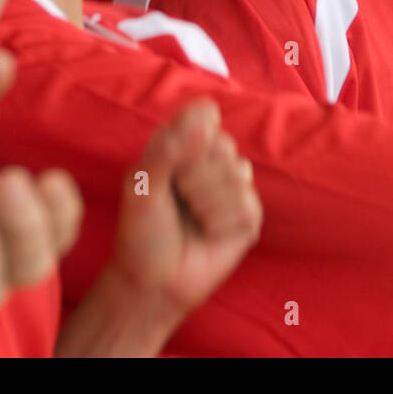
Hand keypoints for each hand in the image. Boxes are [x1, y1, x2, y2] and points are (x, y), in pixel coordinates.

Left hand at [110, 99, 262, 315]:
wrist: (152, 280)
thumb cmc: (142, 229)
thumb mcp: (141, 184)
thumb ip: (167, 148)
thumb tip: (209, 120)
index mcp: (186, 143)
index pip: (204, 113)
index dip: (190, 135)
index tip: (169, 164)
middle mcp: (214, 159)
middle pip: (222, 145)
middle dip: (191, 177)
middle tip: (176, 199)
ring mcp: (236, 187)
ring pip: (236, 175)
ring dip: (203, 203)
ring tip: (190, 218)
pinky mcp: (250, 215)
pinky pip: (246, 205)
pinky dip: (218, 223)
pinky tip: (207, 233)